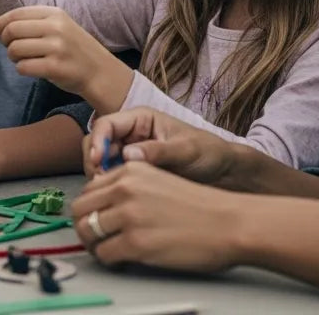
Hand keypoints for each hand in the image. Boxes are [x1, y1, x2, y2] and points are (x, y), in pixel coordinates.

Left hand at [0, 6, 131, 109]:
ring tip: (25, 59)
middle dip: (5, 41)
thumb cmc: (72, 49)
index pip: (16, 14)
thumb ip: (31, 23)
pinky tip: (33, 69)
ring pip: (14, 49)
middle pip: (12, 31)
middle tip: (13, 49)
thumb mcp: (58, 26)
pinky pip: (22, 67)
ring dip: (13, 57)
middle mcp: (55, 27)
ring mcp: (56, 47)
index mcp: (55, 13)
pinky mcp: (54, 67)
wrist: (99, 71)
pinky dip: (22, 69)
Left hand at [71, 161, 242, 270]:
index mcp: (131, 169)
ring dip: (94, 245)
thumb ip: (131, 187)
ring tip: (108, 251)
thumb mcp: (160, 180)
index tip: (97, 220)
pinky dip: (108, 261)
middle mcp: (125, 188)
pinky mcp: (135, 243)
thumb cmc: (203, 206)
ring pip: (87, 233)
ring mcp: (129, 216)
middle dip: (84, 226)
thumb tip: (104, 205)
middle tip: (96, 239)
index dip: (90, 208)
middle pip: (80, 210)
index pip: (89, 189)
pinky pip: (104, 254)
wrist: (231, 223)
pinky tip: (122, 260)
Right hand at [85, 107, 237, 185]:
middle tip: (101, 182)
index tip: (97, 161)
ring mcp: (130, 154)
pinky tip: (117, 198)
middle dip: (94, 161)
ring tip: (109, 192)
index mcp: (140, 119)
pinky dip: (109, 187)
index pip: (106, 124)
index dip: (97, 141)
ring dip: (100, 176)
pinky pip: (112, 177)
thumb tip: (127, 155)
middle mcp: (130, 134)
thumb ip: (158, 151)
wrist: (224, 173)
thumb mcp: (186, 150)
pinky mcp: (132, 173)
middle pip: (97, 143)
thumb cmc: (209, 153)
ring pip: (100, 162)